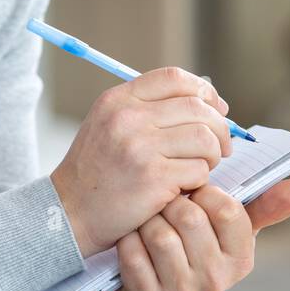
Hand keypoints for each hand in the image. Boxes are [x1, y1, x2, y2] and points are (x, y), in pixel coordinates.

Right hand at [51, 67, 232, 258]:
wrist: (69, 212)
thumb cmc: (95, 172)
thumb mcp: (108, 125)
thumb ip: (147, 109)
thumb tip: (205, 102)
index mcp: (118, 100)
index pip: (175, 78)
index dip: (205, 91)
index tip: (216, 109)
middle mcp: (128, 118)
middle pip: (197, 107)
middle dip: (219, 128)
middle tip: (219, 147)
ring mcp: (140, 148)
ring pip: (204, 138)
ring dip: (212, 155)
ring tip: (201, 167)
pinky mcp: (153, 178)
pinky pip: (199, 170)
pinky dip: (199, 180)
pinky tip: (184, 186)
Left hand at [111, 177, 289, 290]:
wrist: (151, 286)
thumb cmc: (195, 245)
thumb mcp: (231, 227)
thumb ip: (266, 205)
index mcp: (241, 259)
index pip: (227, 209)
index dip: (204, 192)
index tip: (194, 193)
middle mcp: (217, 281)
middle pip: (188, 218)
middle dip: (171, 202)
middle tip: (166, 205)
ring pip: (158, 233)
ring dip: (147, 219)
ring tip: (149, 222)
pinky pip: (132, 252)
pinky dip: (127, 239)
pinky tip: (133, 240)